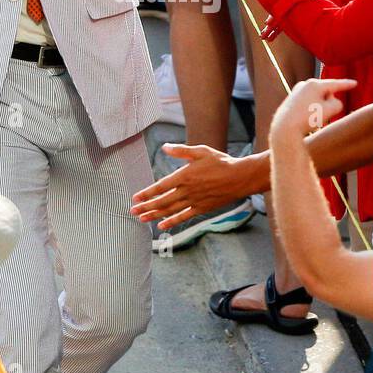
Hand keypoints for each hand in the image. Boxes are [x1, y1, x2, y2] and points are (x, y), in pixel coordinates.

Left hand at [130, 144, 254, 229]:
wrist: (240, 178)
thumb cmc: (221, 162)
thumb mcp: (201, 151)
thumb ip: (181, 151)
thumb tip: (164, 147)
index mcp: (185, 175)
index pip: (161, 186)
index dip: (147, 193)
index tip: (135, 198)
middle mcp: (187, 190)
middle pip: (162, 201)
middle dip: (146, 207)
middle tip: (132, 212)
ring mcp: (194, 201)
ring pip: (171, 210)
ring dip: (155, 215)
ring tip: (142, 219)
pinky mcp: (202, 208)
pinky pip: (184, 217)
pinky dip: (172, 222)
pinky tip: (162, 225)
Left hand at [271, 78, 356, 140]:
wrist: (285, 129)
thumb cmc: (308, 118)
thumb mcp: (331, 110)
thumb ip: (337, 103)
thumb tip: (329, 101)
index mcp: (314, 84)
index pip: (335, 84)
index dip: (347, 85)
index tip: (355, 83)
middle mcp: (304, 85)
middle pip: (325, 94)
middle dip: (328, 104)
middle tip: (320, 116)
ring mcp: (296, 92)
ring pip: (317, 102)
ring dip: (319, 110)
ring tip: (310, 120)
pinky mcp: (290, 102)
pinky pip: (308, 107)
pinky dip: (310, 113)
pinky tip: (304, 121)